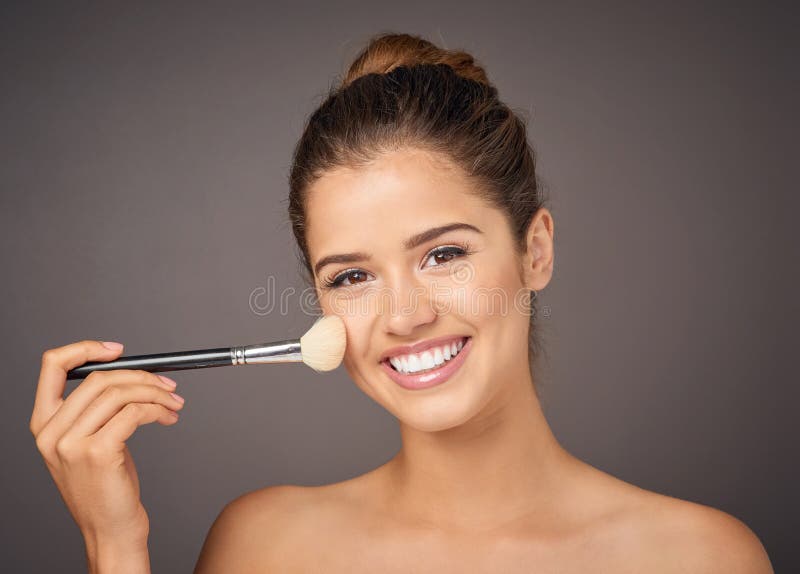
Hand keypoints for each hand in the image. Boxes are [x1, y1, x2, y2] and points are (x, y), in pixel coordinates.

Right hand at [29, 340, 184, 545]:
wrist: (110, 529)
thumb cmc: (106, 486)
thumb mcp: (89, 443)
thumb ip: (97, 410)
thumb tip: (133, 373)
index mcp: (44, 424)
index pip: (52, 366)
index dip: (86, 349)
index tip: (119, 351)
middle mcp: (51, 432)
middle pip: (99, 378)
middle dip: (141, 376)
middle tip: (167, 384)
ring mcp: (71, 443)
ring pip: (120, 393)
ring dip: (156, 393)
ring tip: (174, 403)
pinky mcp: (98, 452)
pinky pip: (135, 413)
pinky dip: (158, 410)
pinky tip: (168, 418)